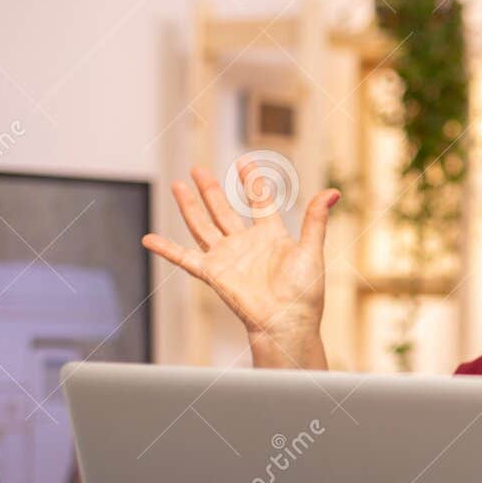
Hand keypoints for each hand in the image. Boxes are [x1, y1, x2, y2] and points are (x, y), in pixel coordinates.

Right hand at [142, 160, 338, 360]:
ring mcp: (227, 257)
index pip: (258, 200)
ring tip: (178, 185)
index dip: (252, 181)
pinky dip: (166, 249)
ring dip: (189, 206)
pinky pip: (185, 258)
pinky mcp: (213, 273)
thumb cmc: (304, 292)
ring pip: (202, 225)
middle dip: (211, 189)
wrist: (287, 321)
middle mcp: (246, 243)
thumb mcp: (311, 249)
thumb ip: (315, 220)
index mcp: (271, 235)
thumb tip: (333, 192)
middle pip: (223, 209)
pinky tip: (148, 238)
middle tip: (198, 168)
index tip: (243, 161)